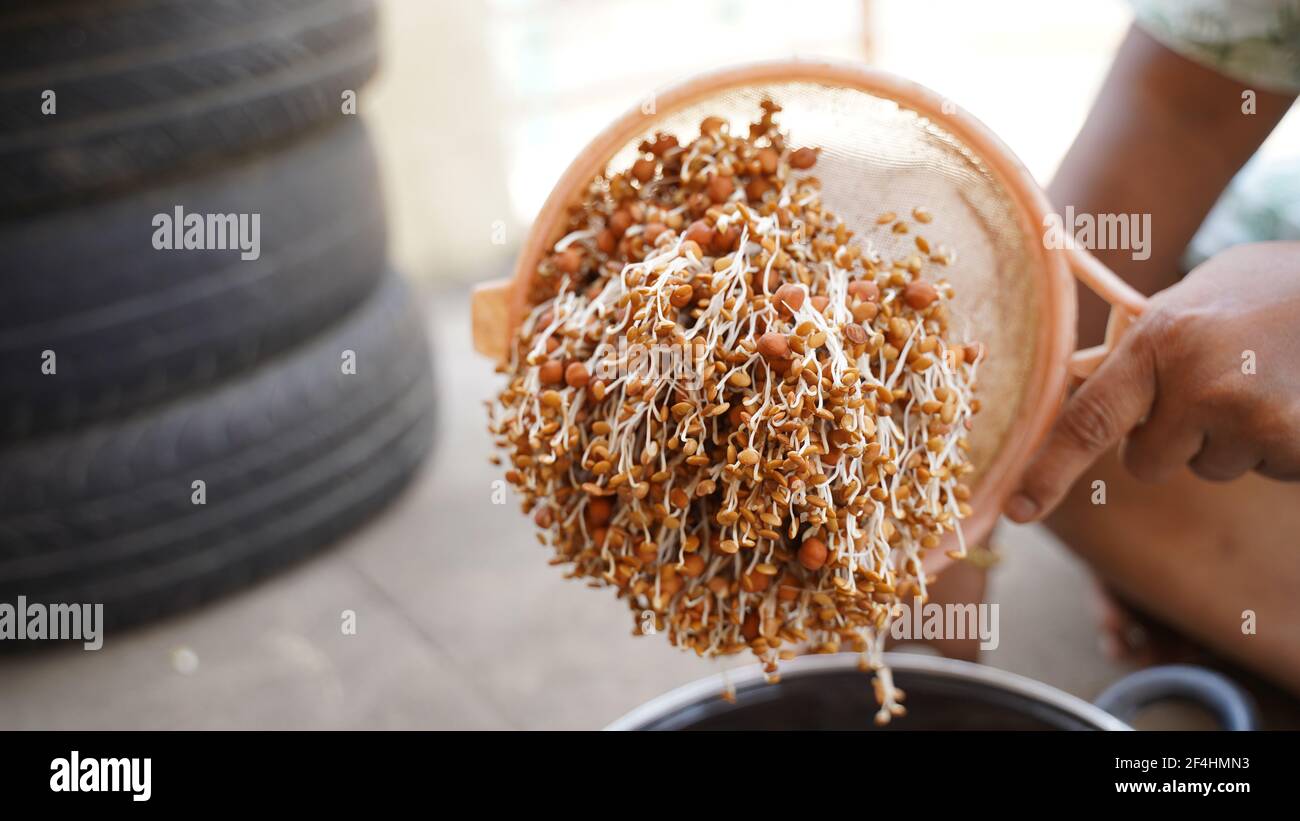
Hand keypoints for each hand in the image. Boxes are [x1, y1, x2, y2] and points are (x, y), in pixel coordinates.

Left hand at [1006, 241, 1299, 522]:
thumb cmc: (1260, 291)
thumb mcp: (1183, 304)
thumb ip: (1137, 352)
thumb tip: (1080, 382)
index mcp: (1157, 342)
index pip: (1087, 420)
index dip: (1048, 470)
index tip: (1017, 508)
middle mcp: (1198, 383)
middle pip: (1148, 463)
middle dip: (1172, 441)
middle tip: (1214, 386)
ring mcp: (1250, 416)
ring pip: (1211, 468)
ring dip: (1232, 440)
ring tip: (1264, 381)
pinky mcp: (1295, 442)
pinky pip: (1267, 470)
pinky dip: (1279, 446)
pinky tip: (1294, 396)